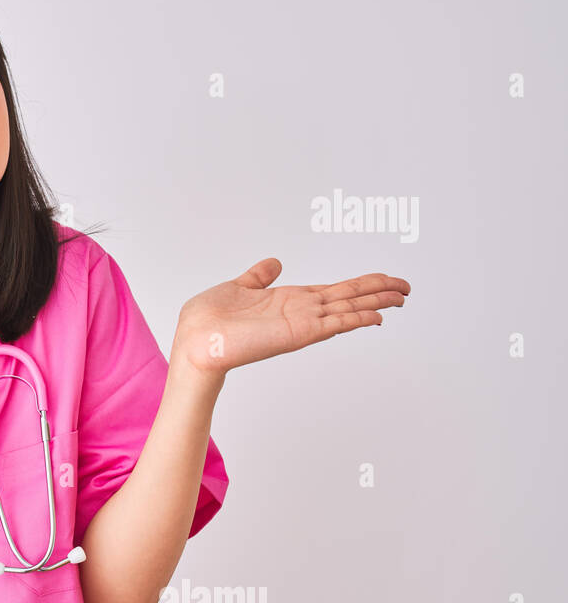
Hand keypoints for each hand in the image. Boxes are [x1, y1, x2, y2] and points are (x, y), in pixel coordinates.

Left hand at [172, 258, 410, 376]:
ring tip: (402, 297)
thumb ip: (259, 276)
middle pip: (349, 298)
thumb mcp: (238, 287)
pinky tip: (377, 316)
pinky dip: (355, 319)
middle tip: (407, 288)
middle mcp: (300, 312)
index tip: (385, 279)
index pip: (334, 291)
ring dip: (376, 302)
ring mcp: (301, 323)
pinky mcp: (296, 333)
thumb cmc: (208, 320)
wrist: (194, 340)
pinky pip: (332, 324)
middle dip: (378, 292)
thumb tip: (273, 262)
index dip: (361, 284)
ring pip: (348, 309)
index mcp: (289, 300)